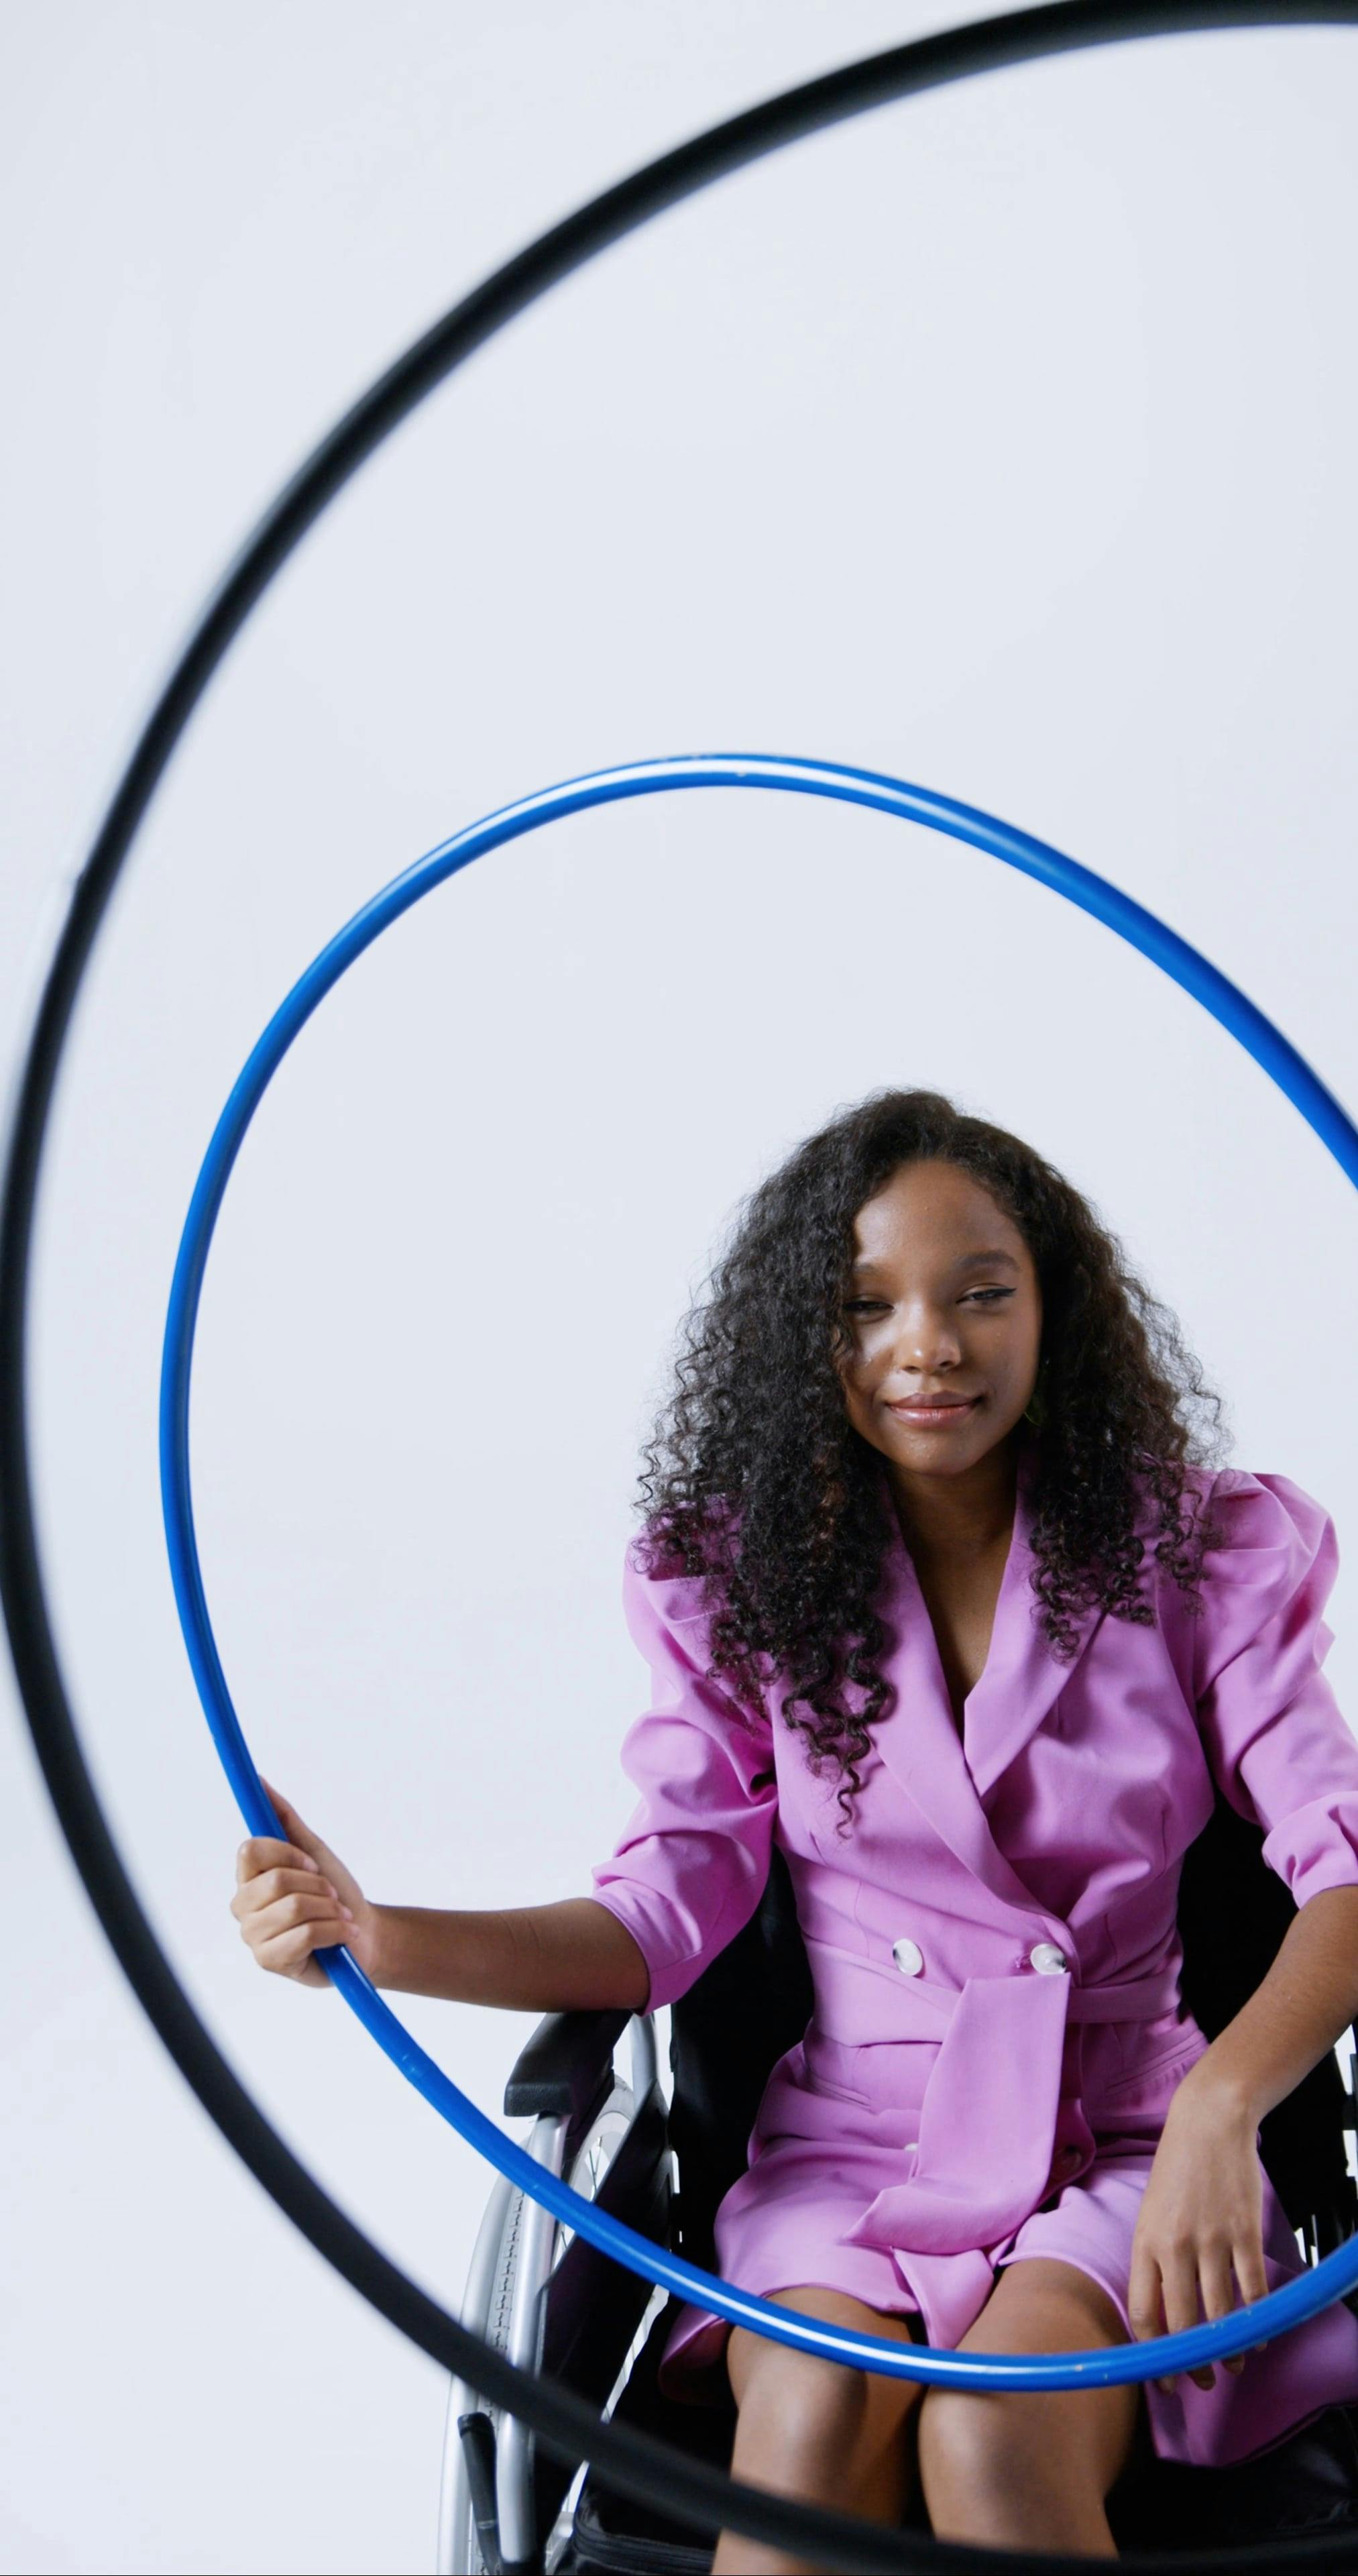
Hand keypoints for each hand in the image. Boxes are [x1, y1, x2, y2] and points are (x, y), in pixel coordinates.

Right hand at [230, 1780, 379, 1986]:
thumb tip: (260, 1781)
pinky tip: (340, 1935)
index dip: (287, 1853)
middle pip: (277, 1880)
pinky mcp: (270, 1961)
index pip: (250, 1850)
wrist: (365, 1934)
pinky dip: (334, 1931)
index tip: (312, 1863)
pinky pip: (305, 1935)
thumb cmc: (336, 1893)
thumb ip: (283, 1818)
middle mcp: (244, 1906)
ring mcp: (254, 1936)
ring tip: (338, 1916)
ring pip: (293, 1907)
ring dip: (329, 1910)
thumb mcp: (313, 1850)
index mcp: (249, 1877)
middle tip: (331, 1896)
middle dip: (318, 1885)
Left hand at [1128, 2067, 1269, 2393]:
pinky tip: (1257, 2336)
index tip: (1163, 2379)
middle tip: (1203, 2381)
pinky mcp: (1245, 2233)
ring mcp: (1212, 2240)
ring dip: (1229, 2349)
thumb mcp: (1151, 2215)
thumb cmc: (1177, 2172)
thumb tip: (1162, 2315)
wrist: (1208, 2123)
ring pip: (1221, 2315)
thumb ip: (1155, 2262)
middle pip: (1184, 2324)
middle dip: (1194, 2363)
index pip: (1144, 2313)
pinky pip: (1253, 2291)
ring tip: (1233, 2365)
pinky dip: (1257, 2321)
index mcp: (1145, 2243)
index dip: (1154, 2355)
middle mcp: (1175, 2246)